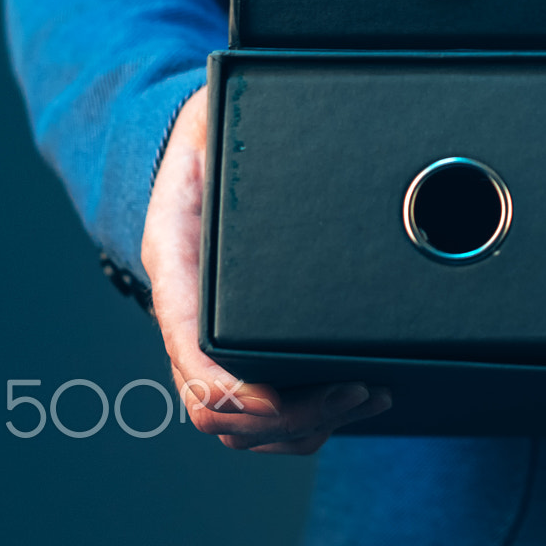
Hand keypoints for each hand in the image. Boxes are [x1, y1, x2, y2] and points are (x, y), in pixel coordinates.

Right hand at [141, 83, 391, 453]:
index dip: (233, 390)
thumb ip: (239, 132)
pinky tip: (356, 396)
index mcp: (174, 260)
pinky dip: (302, 421)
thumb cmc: (214, 131)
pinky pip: (259, 410)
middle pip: (216, 407)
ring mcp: (208, 335)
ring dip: (301, 427)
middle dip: (289, 417)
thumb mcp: (218, 117)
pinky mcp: (240, 343)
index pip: (190, 350)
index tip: (283, 398)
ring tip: (370, 396)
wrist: (194, 142)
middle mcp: (184, 311)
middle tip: (363, 390)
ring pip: (238, 422)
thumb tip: (298, 133)